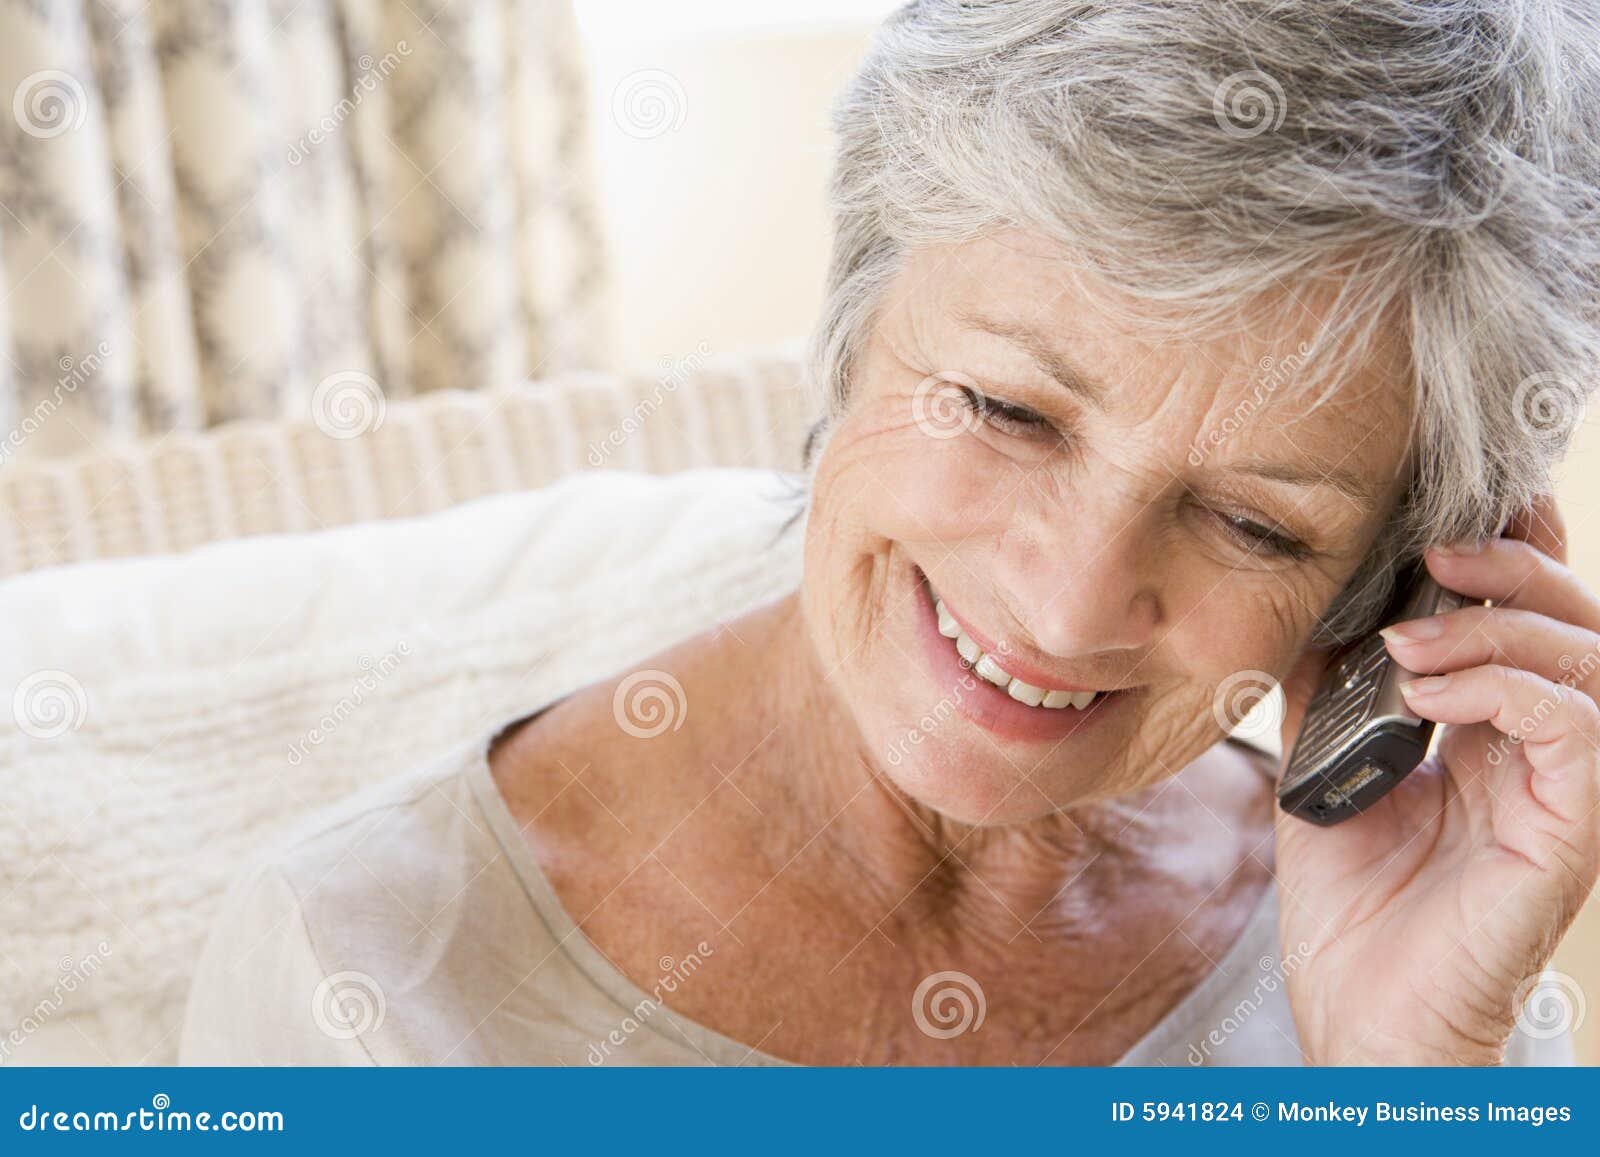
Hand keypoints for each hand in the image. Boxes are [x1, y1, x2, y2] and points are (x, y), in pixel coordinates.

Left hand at [1273, 498, 1599, 1064]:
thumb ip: (1328, 690)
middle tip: (1433, 554)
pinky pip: (1578, 728)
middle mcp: (1543, 751)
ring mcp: (1565, 790)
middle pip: (1578, 620)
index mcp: (1495, 729)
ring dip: (1499, 628)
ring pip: (1590, 662)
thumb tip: (1306, 610)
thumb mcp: (1325, 768)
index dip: (1512, 550)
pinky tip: (1433, 694)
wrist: (1359, 1012)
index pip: (1529, 617)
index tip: (1451, 507)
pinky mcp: (1571, 832)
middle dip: (1513, 565)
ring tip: (1409, 643)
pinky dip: (1508, 690)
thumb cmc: (1353, 906)